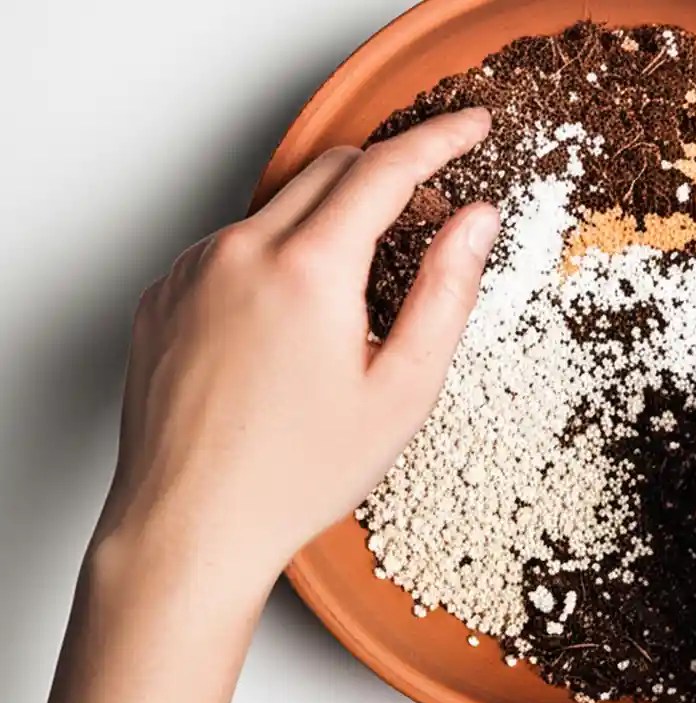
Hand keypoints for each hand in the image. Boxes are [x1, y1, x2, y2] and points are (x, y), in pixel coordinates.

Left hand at [47, 109, 497, 702]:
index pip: (384, 169)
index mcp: (308, 270)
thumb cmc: (296, 474)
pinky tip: (292, 315)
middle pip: (329, 170)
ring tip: (354, 289)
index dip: (437, 140)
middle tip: (427, 202)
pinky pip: (232, 245)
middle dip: (386, 169)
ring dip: (328, 218)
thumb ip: (447, 290)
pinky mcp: (163, 295)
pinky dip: (276, 252)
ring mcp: (193, 271)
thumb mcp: (403, 389)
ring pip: (278, 207)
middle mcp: (240, 253)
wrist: (189, 527)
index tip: (470, 126)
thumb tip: (476, 220)